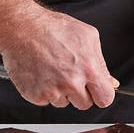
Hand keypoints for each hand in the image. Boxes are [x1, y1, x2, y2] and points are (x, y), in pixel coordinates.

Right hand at [0, 6, 117, 109]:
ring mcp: (53, 91)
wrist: (23, 28)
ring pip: (65, 103)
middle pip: (85, 104)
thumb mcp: (88, 36)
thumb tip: (111, 82)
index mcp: (89, 68)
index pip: (105, 98)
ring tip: (54, 69)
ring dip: (62, 92)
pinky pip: (46, 102)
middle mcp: (72, 83)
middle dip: (81, 93)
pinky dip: (45, 91)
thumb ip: (101, 63)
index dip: (102, 94)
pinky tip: (43, 73)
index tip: (97, 91)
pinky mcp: (36, 96)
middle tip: (71, 74)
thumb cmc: (53, 28)